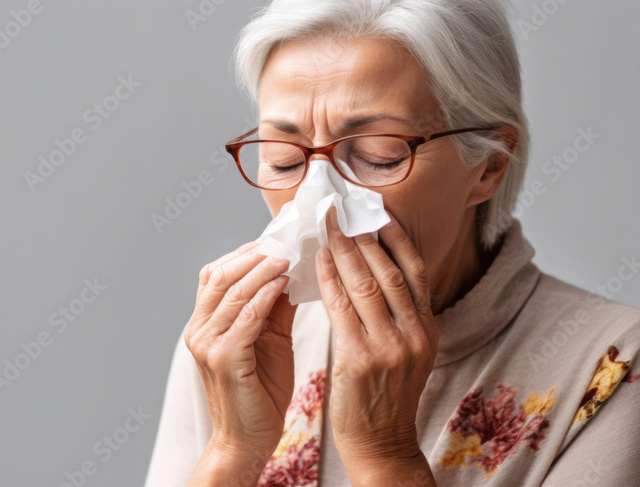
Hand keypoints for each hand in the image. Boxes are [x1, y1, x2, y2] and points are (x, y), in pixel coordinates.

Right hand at [183, 241, 297, 458]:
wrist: (248, 440)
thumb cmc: (260, 393)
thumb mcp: (269, 340)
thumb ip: (274, 306)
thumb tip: (293, 270)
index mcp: (204, 323)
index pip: (215, 274)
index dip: (244, 253)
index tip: (275, 238)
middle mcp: (198, 330)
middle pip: (219, 275)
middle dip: (253, 254)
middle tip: (284, 240)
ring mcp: (206, 344)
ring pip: (232, 291)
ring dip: (263, 269)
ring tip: (289, 255)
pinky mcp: (223, 358)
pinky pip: (246, 317)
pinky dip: (266, 295)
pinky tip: (285, 283)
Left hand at [316, 207, 438, 475]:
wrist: (382, 444)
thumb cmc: (384, 396)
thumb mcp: (405, 353)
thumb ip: (396, 317)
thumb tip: (374, 273)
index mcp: (429, 329)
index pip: (416, 271)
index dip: (396, 238)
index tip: (377, 212)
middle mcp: (415, 334)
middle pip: (390, 271)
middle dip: (364, 236)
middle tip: (343, 209)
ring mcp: (391, 346)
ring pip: (366, 284)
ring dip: (344, 250)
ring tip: (328, 225)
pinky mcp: (361, 359)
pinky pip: (341, 308)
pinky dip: (329, 279)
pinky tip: (318, 261)